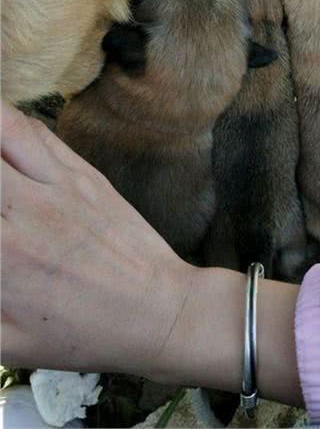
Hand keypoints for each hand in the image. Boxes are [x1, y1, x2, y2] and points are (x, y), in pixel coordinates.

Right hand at [1, 101, 193, 377]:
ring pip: (3, 126)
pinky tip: (0, 130)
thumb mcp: (11, 343)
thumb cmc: (85, 333)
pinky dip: (8, 121)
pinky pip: (39, 132)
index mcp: (1, 258)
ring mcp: (58, 184)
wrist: (158, 309)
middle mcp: (24, 210)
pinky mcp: (84, 173)